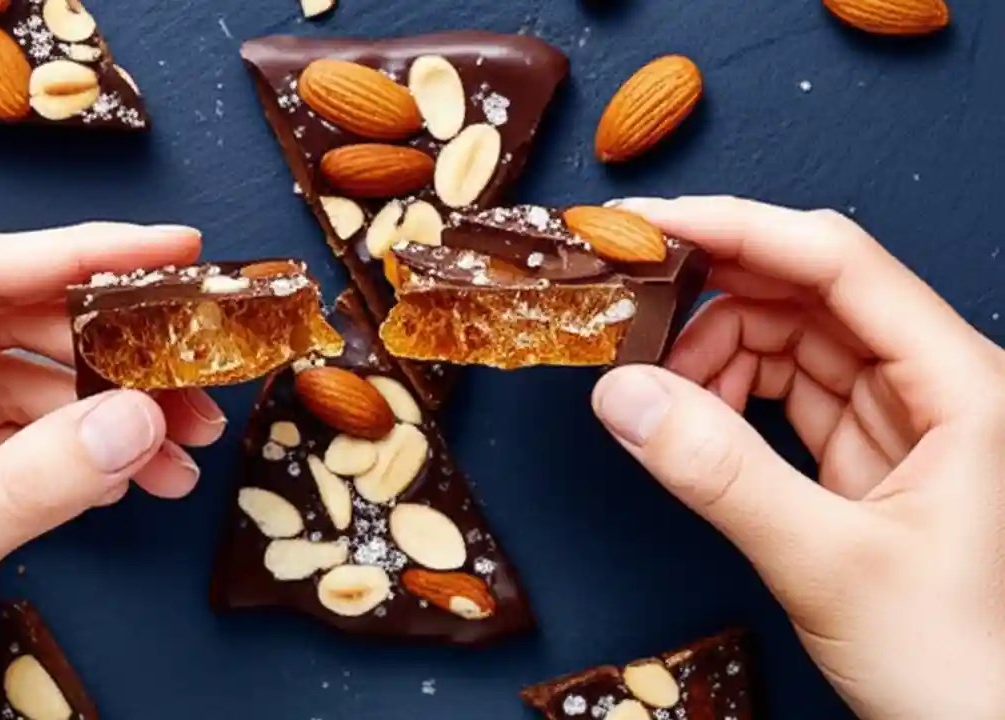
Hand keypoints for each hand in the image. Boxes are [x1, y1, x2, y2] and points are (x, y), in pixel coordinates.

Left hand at [0, 223, 226, 718]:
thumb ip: (30, 487)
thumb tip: (136, 421)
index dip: (80, 254)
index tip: (169, 248)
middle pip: (12, 330)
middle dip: (112, 348)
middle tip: (194, 365)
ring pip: (27, 392)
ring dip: (109, 412)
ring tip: (185, 442)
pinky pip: (21, 448)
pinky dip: (81, 459)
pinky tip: (132, 477)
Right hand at [590, 197, 1004, 718]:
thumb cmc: (958, 665)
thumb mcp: (828, 563)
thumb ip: (721, 474)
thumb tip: (624, 393)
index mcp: (962, 383)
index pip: (838, 262)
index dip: (738, 228)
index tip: (650, 224)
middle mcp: (936, 383)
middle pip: (810, 289)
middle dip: (715, 290)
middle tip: (629, 299)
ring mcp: (903, 418)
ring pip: (793, 338)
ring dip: (716, 351)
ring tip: (660, 390)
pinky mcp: (870, 456)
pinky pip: (788, 392)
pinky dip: (731, 395)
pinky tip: (695, 418)